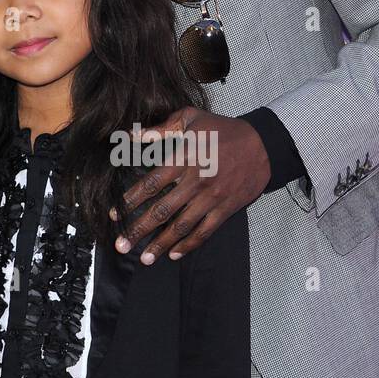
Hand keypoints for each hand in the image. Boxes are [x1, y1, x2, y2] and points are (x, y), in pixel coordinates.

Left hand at [110, 108, 269, 262]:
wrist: (264, 145)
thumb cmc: (223, 130)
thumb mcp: (190, 119)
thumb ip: (160, 129)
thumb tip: (129, 134)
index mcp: (184, 158)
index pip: (151, 183)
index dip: (131, 200)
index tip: (114, 214)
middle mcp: (196, 181)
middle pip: (162, 210)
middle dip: (139, 229)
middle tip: (121, 245)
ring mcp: (212, 198)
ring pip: (181, 226)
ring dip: (161, 244)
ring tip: (145, 259)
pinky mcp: (226, 209)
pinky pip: (205, 231)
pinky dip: (189, 244)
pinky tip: (174, 254)